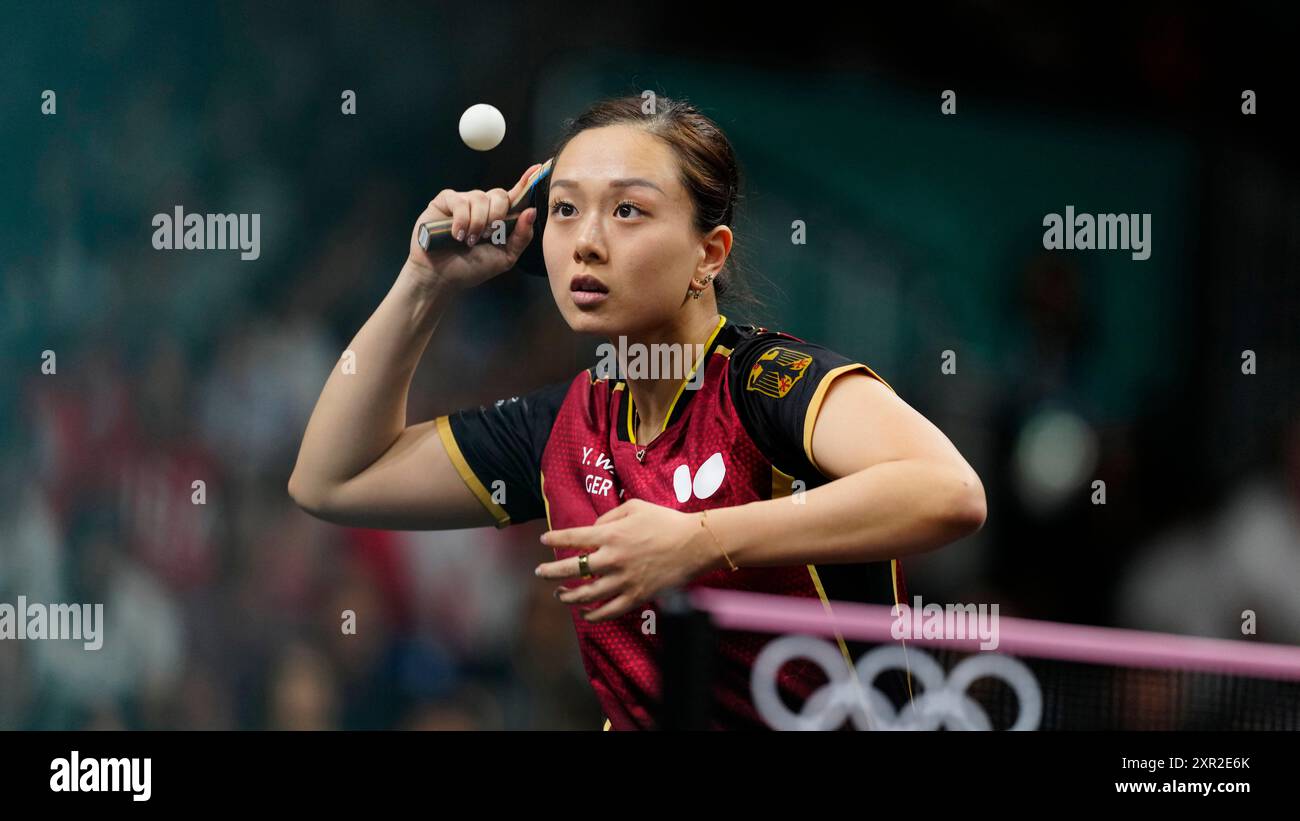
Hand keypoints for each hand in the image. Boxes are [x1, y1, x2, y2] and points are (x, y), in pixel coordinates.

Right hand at [404, 162, 543, 290]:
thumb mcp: (504, 257)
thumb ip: (521, 236)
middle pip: (500, 195)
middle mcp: (482, 206)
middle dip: (498, 216)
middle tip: (488, 235)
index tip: (537, 170)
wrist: (442, 277)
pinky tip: (456, 235)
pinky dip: (462, 220)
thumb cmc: (471, 268)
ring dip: (478, 223)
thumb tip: (531, 212)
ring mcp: (464, 201)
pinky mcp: (445, 201)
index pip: (515, 197)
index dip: (525, 183)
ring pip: (480, 198)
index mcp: (498, 218)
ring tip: (469, 241)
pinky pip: (460, 201)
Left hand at [535, 499, 721, 621]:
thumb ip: (608, 517)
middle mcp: (612, 559)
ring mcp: (623, 580)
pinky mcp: (636, 597)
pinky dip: (593, 615)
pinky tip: (585, 614)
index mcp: (611, 534)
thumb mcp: (635, 506)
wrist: (695, 545)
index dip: (554, 539)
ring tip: (560, 595)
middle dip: (551, 572)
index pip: (573, 538)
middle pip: (572, 569)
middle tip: (540, 573)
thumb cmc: (666, 521)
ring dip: (568, 596)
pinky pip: (609, 611)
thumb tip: (592, 531)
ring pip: (586, 594)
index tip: (543, 540)